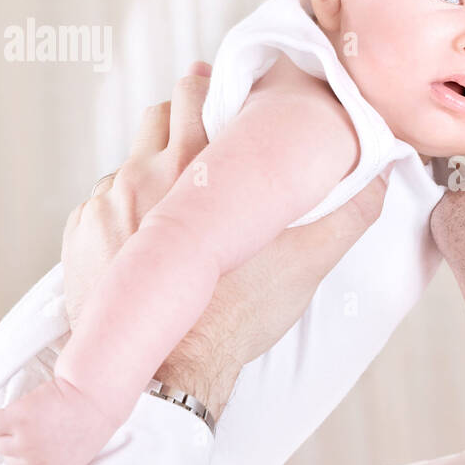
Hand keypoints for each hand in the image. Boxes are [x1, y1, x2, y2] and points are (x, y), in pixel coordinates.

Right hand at [0, 374, 119, 464]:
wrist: (95, 395)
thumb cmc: (87, 423)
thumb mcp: (73, 457)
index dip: (24, 460)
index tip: (34, 446)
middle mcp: (33, 463)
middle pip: (6, 457)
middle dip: (17, 441)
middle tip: (39, 425)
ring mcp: (23, 441)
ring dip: (5, 428)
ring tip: (27, 415)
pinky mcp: (15, 418)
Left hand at [61, 61, 391, 419]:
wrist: (171, 374)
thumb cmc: (239, 318)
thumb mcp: (308, 263)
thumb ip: (348, 211)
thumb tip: (382, 171)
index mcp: (199, 170)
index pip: (195, 92)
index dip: (214, 91)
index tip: (229, 103)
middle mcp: (145, 175)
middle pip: (159, 114)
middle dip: (184, 120)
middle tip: (209, 146)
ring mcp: (107, 204)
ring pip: (132, 156)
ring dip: (155, 164)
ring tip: (182, 197)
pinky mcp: (82, 234)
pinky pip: (104, 199)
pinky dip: (128, 206)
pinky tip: (153, 236)